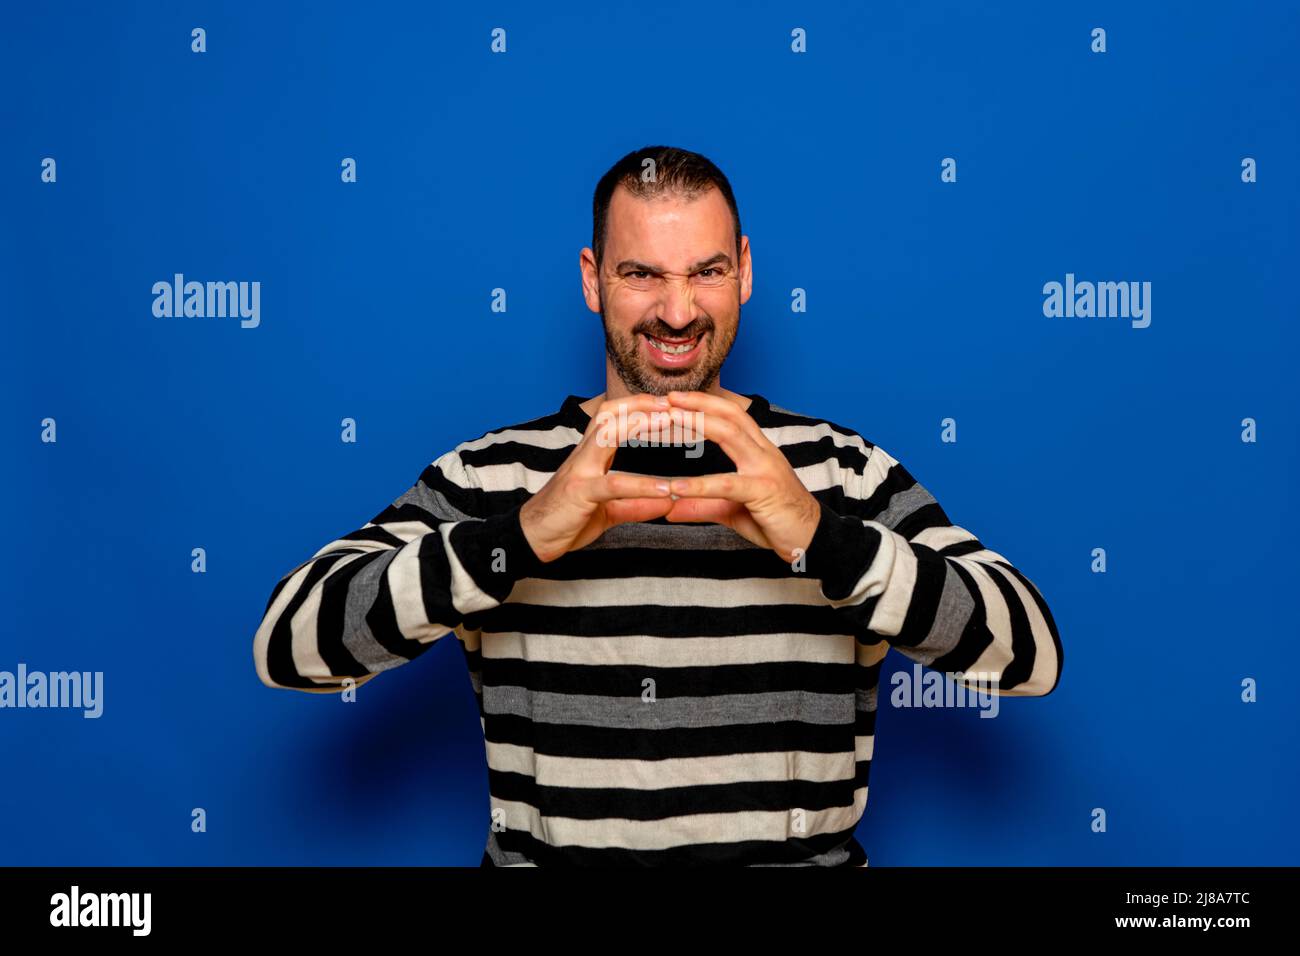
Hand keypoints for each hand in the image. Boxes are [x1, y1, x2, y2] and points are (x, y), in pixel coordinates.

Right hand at [519, 394, 675, 562]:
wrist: (532, 538)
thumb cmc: (566, 519)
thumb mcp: (608, 511)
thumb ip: (636, 504)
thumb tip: (667, 503)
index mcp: (590, 456)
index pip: (612, 418)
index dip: (638, 407)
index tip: (666, 405)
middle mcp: (583, 456)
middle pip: (608, 414)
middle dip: (639, 403)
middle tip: (671, 402)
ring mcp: (580, 471)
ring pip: (607, 435)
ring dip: (639, 423)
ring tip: (668, 421)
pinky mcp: (580, 493)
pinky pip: (614, 485)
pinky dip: (642, 485)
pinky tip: (665, 490)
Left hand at [661, 390, 821, 563]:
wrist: (811, 540)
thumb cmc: (776, 521)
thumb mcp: (731, 511)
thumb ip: (701, 505)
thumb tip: (670, 507)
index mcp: (759, 451)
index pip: (732, 416)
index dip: (706, 404)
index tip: (677, 399)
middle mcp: (764, 453)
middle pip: (730, 415)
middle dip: (699, 402)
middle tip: (668, 398)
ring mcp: (766, 469)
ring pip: (730, 435)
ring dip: (699, 422)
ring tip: (670, 418)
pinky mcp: (764, 491)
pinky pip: (727, 484)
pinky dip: (699, 485)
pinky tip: (676, 487)